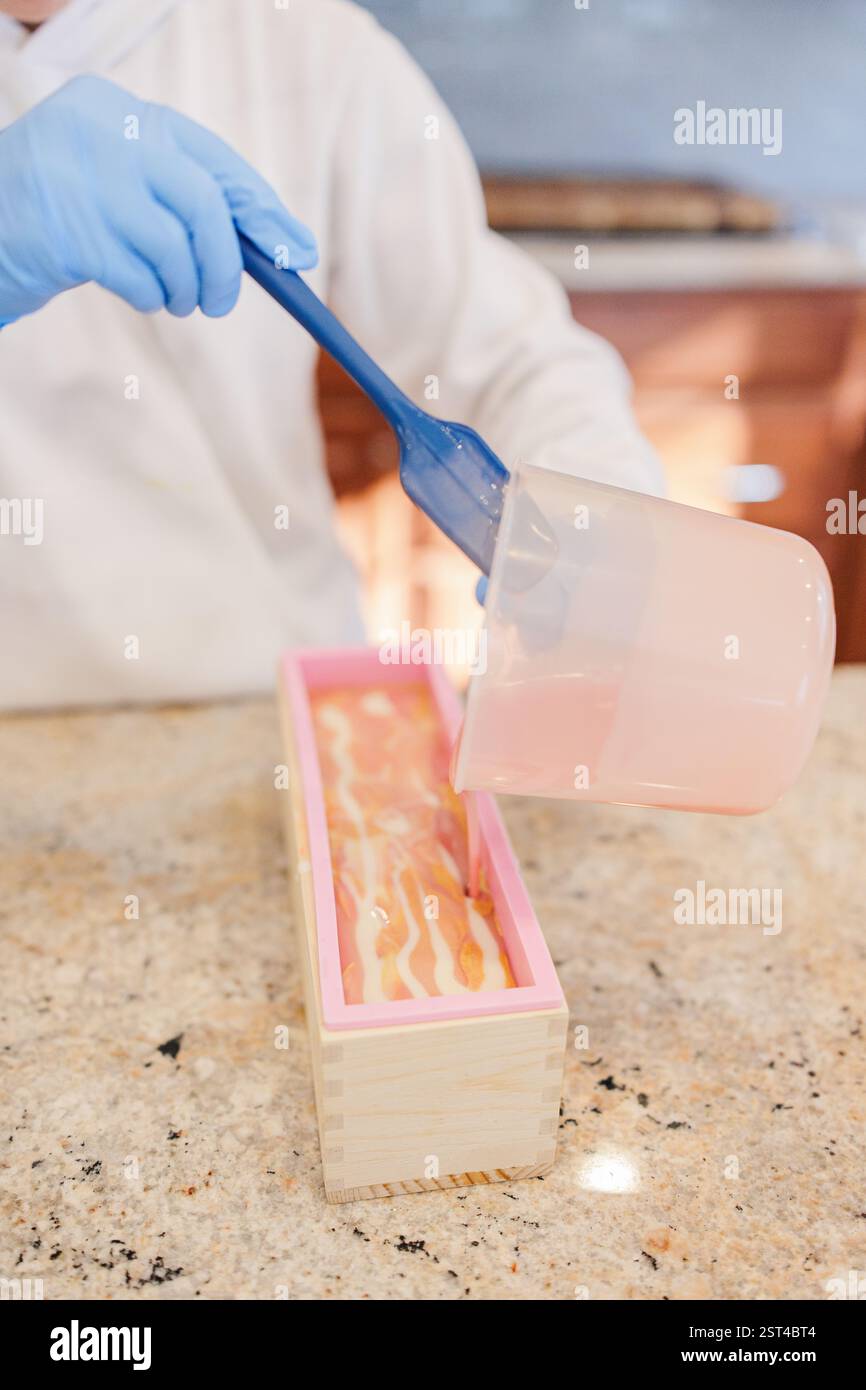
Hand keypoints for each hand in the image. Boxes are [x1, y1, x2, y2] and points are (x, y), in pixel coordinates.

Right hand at [0, 74, 316, 324]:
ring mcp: (82, 178)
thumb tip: (278, 245)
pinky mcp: (69, 230)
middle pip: (202, 201)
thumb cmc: (64, 218)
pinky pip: (140, 278)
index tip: (297, 251)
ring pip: (173, 246)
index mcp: (120, 110)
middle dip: (225, 263)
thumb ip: (183, 202)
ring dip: (184, 288)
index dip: (261, 210)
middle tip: (222, 303)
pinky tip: (134, 294)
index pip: (211, 158)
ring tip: (170, 299)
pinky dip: (148, 297)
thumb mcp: (121, 190)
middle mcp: (101, 131)